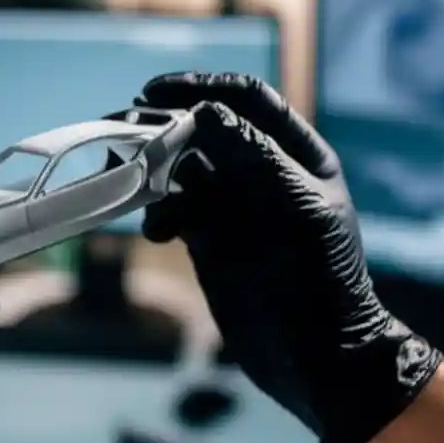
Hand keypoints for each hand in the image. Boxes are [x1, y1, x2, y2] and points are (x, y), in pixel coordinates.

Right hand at [137, 72, 440, 442]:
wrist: (318, 354)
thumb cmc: (322, 277)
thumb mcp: (296, 207)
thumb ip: (254, 155)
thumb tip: (206, 110)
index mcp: (297, 155)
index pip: (247, 100)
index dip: (203, 87)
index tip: (156, 90)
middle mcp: (263, 173)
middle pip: (205, 130)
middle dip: (164, 126)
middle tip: (121, 128)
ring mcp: (234, 206)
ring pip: (182, 169)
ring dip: (152, 170)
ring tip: (122, 175)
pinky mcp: (209, 239)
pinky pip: (173, 209)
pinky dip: (158, 213)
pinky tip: (157, 231)